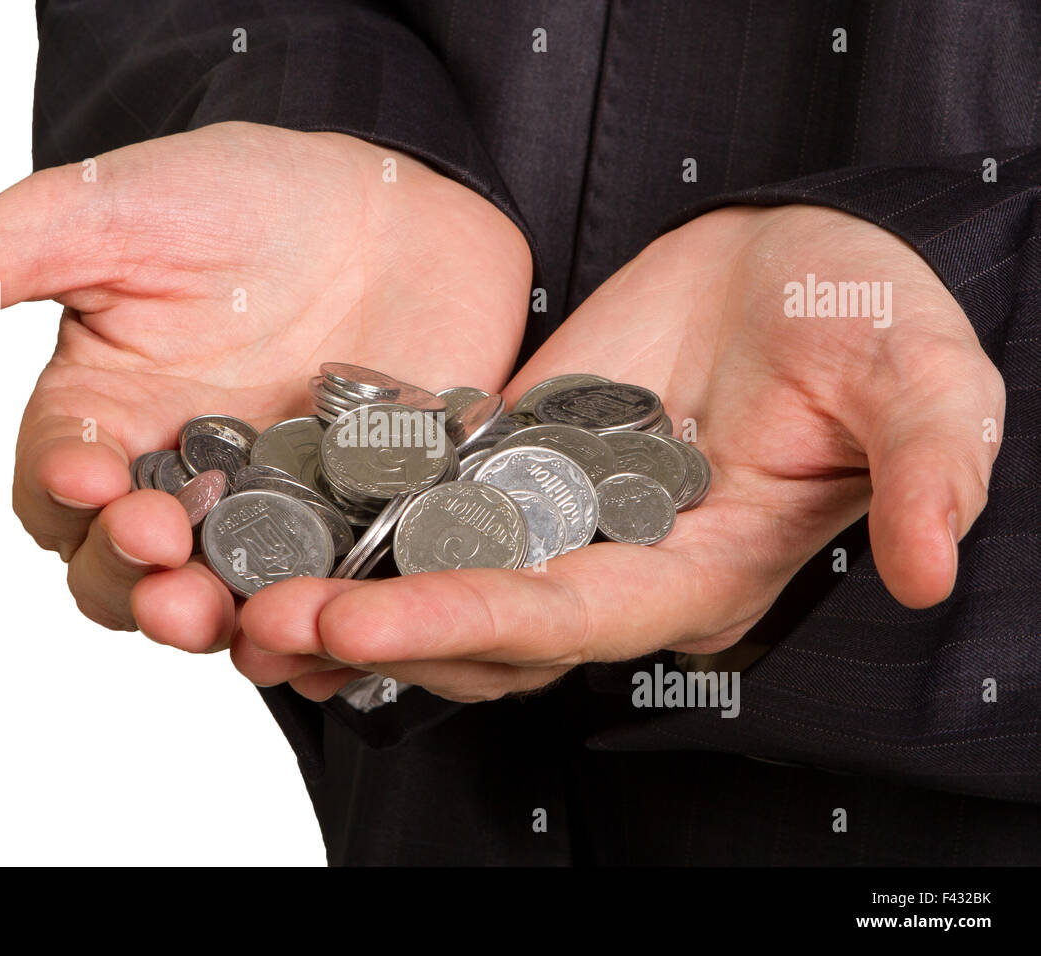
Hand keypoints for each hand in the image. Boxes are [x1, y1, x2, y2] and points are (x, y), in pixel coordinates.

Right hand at [0, 122, 531, 655]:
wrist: (399, 200)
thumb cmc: (245, 197)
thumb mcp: (93, 218)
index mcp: (104, 416)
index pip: (56, 495)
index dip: (64, 498)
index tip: (92, 477)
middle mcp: (178, 479)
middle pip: (128, 576)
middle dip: (139, 584)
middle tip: (173, 573)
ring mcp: (269, 512)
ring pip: (225, 603)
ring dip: (226, 623)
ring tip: (246, 616)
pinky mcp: (356, 527)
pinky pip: (329, 601)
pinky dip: (326, 627)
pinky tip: (335, 628)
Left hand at [234, 205, 1004, 701]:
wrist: (793, 263)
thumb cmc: (861, 320)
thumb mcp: (918, 379)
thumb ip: (924, 467)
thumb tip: (933, 567)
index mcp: (695, 568)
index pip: (569, 619)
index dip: (466, 626)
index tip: (358, 625)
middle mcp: (609, 563)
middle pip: (475, 624)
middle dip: (367, 630)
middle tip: (252, 620)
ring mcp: (548, 514)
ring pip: (430, 578)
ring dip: (334, 590)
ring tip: (230, 587)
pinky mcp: (507, 459)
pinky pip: (420, 503)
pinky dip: (349, 520)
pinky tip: (272, 517)